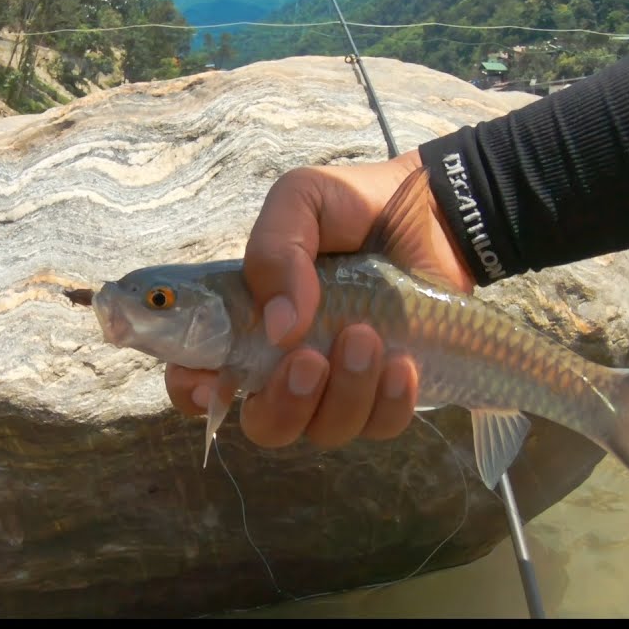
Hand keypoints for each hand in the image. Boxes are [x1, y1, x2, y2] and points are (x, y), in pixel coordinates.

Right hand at [164, 149, 475, 450]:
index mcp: (246, 321)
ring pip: (324, 429)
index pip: (197, 376)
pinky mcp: (386, 395)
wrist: (435, 214)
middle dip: (284, 403)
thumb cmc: (354, 207)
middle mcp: (283, 365)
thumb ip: (276, 250)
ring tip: (368, 337)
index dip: (192, 390)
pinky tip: (404, 364)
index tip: (212, 385)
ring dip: (344, 393)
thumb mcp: (302, 199)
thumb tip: (278, 328)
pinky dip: (389, 402)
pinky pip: (379, 426)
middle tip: (311, 357)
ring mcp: (336, 387)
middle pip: (264, 425)